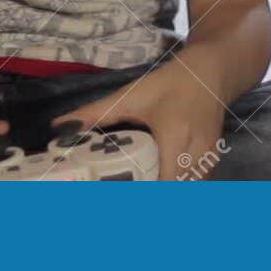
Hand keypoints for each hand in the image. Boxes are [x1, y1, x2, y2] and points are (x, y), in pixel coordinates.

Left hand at [52, 60, 225, 180]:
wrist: (211, 71)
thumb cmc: (171, 82)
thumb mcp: (131, 95)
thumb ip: (96, 113)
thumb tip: (59, 126)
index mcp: (175, 138)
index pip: (163, 185)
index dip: (145, 197)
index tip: (119, 196)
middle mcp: (195, 154)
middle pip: (176, 194)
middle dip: (151, 199)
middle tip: (124, 195)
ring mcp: (207, 160)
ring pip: (188, 193)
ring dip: (166, 196)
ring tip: (139, 191)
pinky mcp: (211, 162)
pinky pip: (195, 186)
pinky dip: (178, 191)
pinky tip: (159, 186)